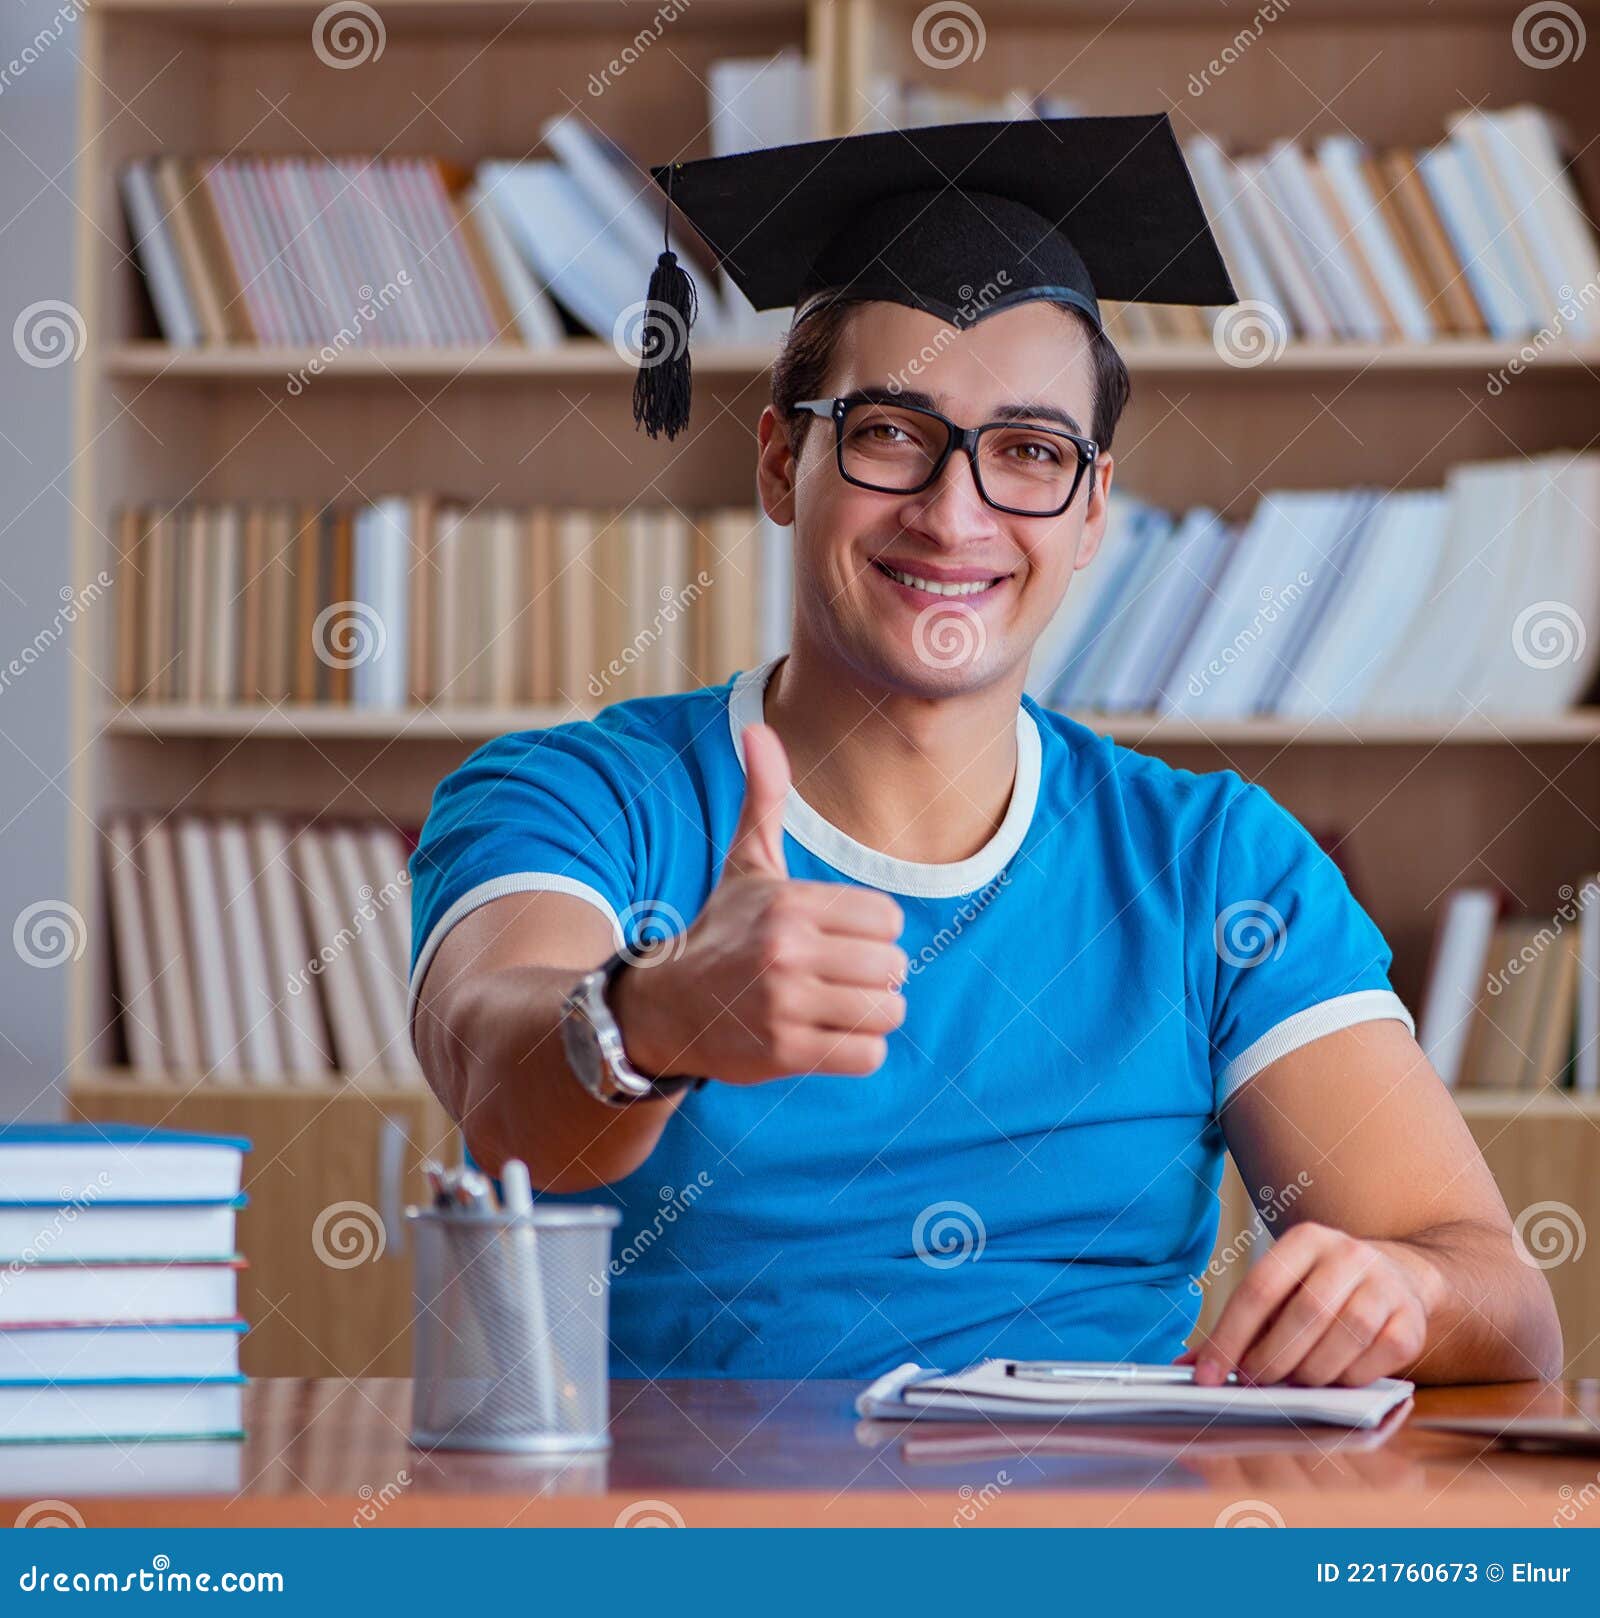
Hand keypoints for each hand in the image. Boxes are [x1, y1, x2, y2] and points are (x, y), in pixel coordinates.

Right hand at [611, 723, 907, 1083]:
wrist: (665, 1009)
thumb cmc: (721, 931)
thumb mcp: (745, 865)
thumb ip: (764, 798)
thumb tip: (757, 729)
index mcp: (789, 903)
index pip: (888, 919)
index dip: (870, 932)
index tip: (835, 937)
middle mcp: (787, 951)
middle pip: (894, 967)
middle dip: (872, 976)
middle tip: (834, 977)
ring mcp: (786, 1005)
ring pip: (887, 1011)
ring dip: (868, 1014)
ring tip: (831, 1005)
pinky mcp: (786, 1053)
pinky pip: (869, 1055)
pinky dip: (856, 1050)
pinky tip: (823, 1036)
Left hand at [1180, 1221, 1441, 1387]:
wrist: (1399, 1277)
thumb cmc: (1322, 1289)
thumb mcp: (1281, 1291)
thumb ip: (1238, 1326)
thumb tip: (1188, 1365)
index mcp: (1306, 1239)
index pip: (1259, 1289)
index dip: (1229, 1336)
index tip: (1208, 1375)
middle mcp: (1348, 1254)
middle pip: (1304, 1314)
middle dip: (1271, 1358)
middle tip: (1253, 1382)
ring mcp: (1385, 1286)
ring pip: (1342, 1338)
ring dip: (1309, 1372)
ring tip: (1292, 1381)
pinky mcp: (1412, 1321)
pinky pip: (1375, 1360)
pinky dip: (1348, 1378)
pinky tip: (1333, 1378)